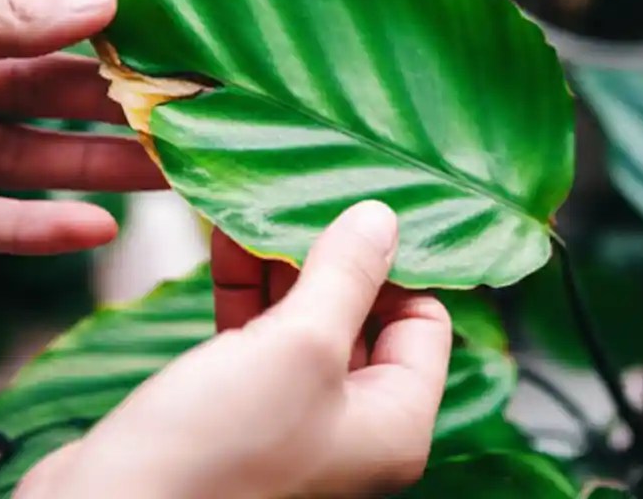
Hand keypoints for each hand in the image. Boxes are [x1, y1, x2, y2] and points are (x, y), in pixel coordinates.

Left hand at [0, 0, 163, 252]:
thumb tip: (98, 0)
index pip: (30, 8)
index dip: (98, 26)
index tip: (167, 40)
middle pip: (34, 88)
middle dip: (109, 102)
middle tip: (184, 116)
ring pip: (16, 154)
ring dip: (89, 167)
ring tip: (164, 175)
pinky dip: (26, 227)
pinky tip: (89, 228)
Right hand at [16, 201, 452, 498]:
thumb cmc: (218, 445)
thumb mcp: (299, 346)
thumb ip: (347, 277)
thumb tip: (384, 218)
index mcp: (394, 425)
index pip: (424, 323)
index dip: (395, 266)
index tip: (356, 212)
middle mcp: (353, 428)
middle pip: (362, 317)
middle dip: (330, 256)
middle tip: (303, 197)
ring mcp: (293, 420)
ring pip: (303, 322)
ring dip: (280, 266)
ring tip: (257, 208)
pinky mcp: (236, 412)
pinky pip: (256, 338)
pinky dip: (244, 291)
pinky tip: (225, 241)